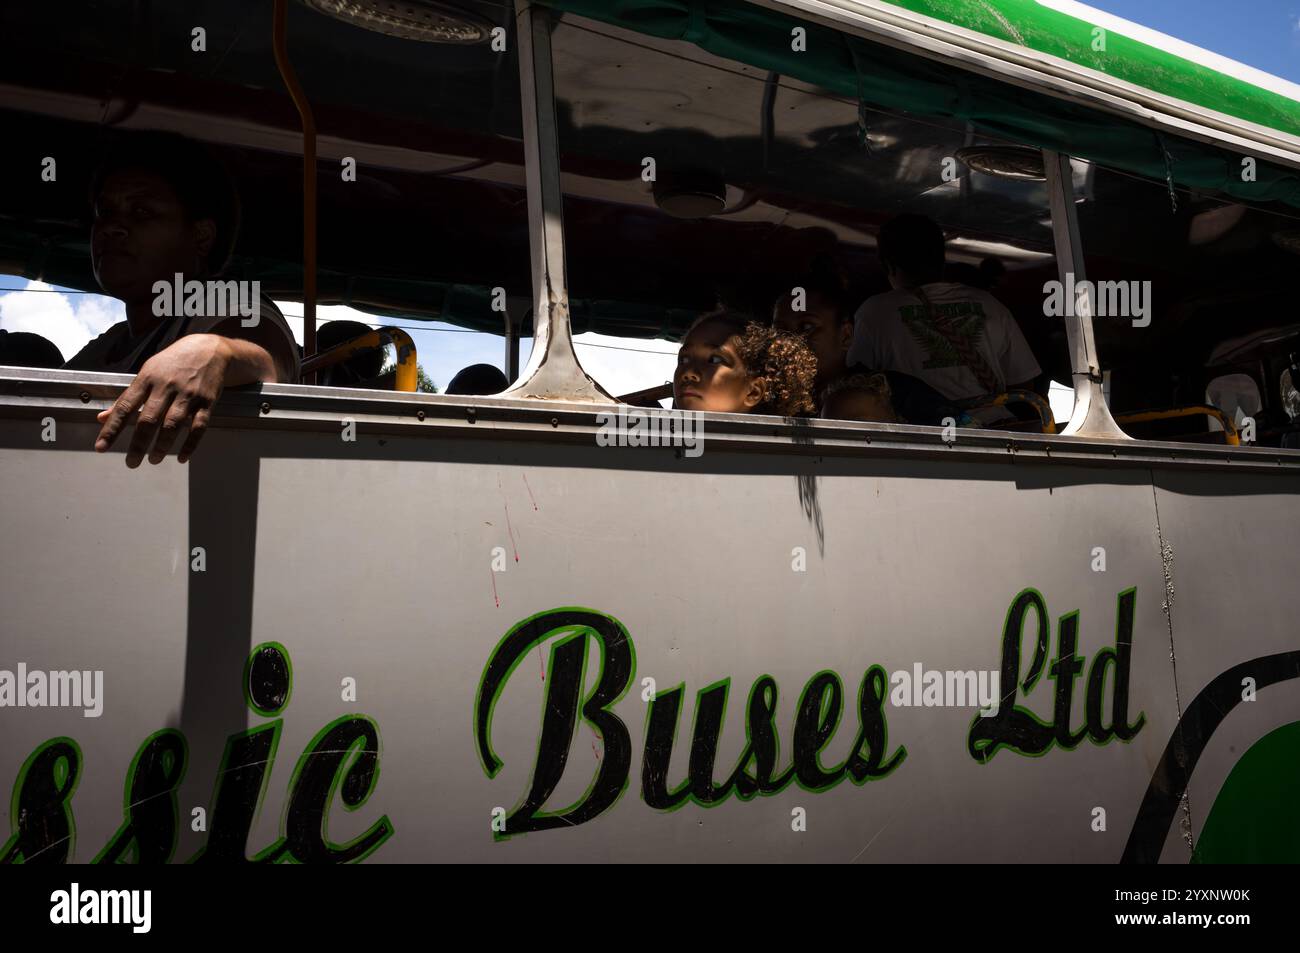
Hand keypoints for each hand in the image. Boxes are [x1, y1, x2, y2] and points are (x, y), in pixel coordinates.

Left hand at [95, 333, 232, 465]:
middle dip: (138, 444)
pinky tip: (182, 457)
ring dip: (162, 445)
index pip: (125, 406)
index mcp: (147, 379)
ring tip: (154, 459)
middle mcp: (166, 386)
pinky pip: (198, 427)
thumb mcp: (147, 373)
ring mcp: (188, 394)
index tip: (101, 447)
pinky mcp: (207, 402)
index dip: (112, 428)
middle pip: (148, 419)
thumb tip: (103, 418)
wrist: (210, 349)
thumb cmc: (174, 363)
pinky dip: (190, 444)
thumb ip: (127, 397)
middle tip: (131, 463)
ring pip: (172, 424)